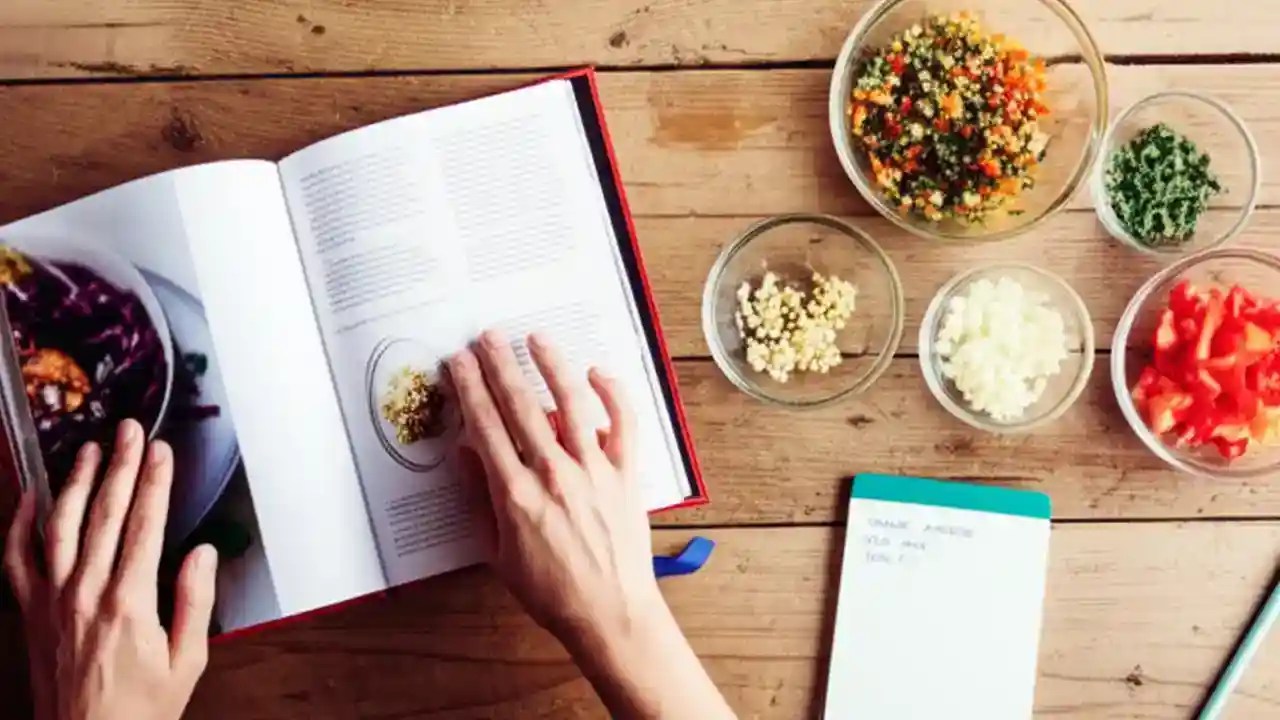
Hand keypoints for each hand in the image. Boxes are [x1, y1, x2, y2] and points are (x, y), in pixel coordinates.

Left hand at [4, 419, 217, 719]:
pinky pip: (16, 560)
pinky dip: (21, 525)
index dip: (153, 483)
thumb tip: (202, 553)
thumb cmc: (139, 711)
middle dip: (118, 467)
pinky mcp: (30, 613)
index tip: (160, 451)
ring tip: (88, 449)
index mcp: (129, 605)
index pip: (144, 526)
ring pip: (59, 527)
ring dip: (74, 483)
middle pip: (102, 515)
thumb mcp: (186, 663)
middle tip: (128, 431)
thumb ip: (194, 603)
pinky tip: (32, 497)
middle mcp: (85, 595)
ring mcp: (51, 601)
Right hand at [449, 331, 734, 719]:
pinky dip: (612, 394)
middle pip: (522, 406)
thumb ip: (480, 498)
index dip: (470, 389)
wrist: (609, 612)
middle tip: (486, 337)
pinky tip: (597, 373)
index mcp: (516, 495)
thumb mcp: (498, 551)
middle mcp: (554, 474)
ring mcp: (594, 471)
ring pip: (572, 403)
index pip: (486, 427)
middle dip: (500, 366)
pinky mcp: (626, 474)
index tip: (459, 363)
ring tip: (537, 338)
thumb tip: (465, 453)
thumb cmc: (551, 590)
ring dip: (552, 366)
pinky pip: (624, 423)